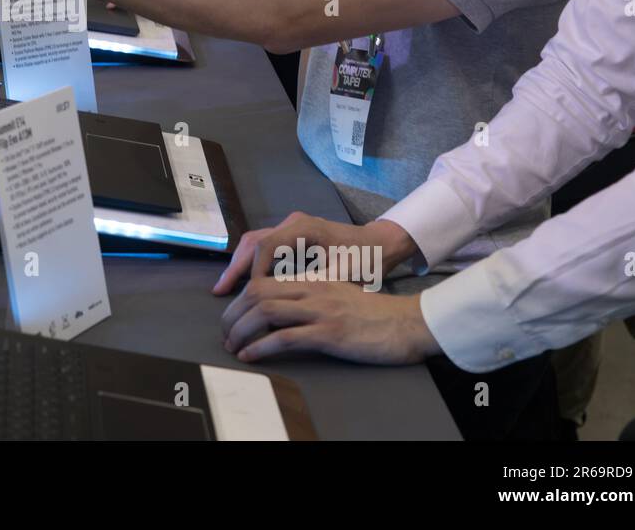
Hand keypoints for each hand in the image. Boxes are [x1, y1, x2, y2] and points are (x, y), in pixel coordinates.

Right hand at [211, 211, 413, 295]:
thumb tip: (284, 304)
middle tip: (220, 293)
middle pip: (254, 242)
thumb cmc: (366, 261)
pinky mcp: (291, 236)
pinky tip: (245, 283)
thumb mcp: (342, 277)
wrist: (381, 245)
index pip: (266, 247)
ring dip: (241, 266)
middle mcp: (293, 223)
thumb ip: (310, 286)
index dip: (253, 272)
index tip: (248, 297)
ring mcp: (291, 227)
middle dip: (236, 268)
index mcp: (304, 229)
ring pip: (256, 243)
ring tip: (225, 290)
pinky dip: (252, 264)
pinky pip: (264, 247)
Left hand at [220, 279, 440, 364]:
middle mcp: (313, 289)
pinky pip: (285, 337)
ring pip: (265, 311)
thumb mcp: (338, 295)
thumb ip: (311, 297)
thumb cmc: (375, 314)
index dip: (240, 297)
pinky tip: (250, 355)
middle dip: (232, 313)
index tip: (231, 315)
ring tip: (231, 345)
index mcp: (313, 280)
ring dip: (240, 329)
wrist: (410, 323)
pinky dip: (260, 346)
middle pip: (257, 292)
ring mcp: (321, 310)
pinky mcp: (330, 332)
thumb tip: (280, 313)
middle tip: (224, 332)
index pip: (264, 280)